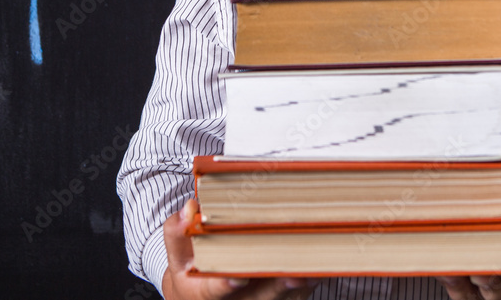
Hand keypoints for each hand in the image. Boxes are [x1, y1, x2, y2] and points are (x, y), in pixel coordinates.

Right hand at [160, 198, 315, 299]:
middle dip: (275, 286)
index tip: (237, 277)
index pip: (212, 291)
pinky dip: (308, 283)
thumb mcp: (178, 251)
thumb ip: (178, 231)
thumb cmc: (190, 267)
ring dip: (298, 286)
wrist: (199, 295)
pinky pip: (294, 297)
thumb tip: (190, 210)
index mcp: (201, 293)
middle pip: (256, 298)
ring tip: (315, 269)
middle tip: (291, 273)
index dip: (224, 285)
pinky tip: (322, 267)